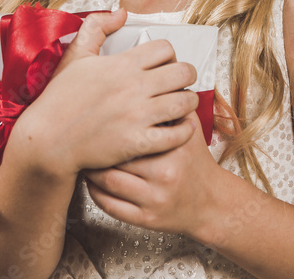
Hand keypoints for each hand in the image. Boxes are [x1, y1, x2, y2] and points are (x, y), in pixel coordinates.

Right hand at [14, 9, 199, 177]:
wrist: (46, 141)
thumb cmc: (59, 98)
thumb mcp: (76, 55)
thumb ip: (97, 27)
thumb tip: (122, 12)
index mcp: (122, 64)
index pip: (166, 48)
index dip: (169, 54)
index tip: (165, 64)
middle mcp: (133, 87)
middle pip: (182, 72)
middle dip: (187, 75)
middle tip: (181, 82)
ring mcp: (136, 116)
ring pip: (184, 102)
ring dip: (189, 101)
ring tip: (183, 104)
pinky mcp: (136, 142)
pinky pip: (175, 134)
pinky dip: (184, 130)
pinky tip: (179, 127)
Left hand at [81, 109, 223, 239]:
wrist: (210, 202)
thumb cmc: (196, 162)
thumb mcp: (191, 128)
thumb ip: (175, 104)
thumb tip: (155, 74)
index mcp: (174, 147)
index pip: (133, 130)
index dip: (110, 124)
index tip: (98, 116)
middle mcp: (164, 173)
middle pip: (117, 156)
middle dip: (97, 146)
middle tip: (84, 136)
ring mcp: (154, 199)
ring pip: (108, 182)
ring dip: (92, 170)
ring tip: (85, 157)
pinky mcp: (145, 220)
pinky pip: (110, 206)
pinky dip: (95, 193)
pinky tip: (92, 182)